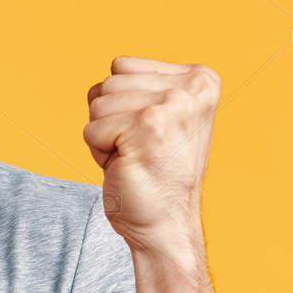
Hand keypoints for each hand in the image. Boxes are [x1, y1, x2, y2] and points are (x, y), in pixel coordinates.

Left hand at [83, 56, 219, 254]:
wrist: (167, 225)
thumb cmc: (158, 173)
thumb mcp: (162, 116)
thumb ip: (144, 86)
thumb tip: (114, 68)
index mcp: (201, 79)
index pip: (122, 66)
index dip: (121, 104)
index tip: (150, 134)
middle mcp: (192, 87)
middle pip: (107, 83)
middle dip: (110, 120)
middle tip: (140, 150)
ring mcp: (171, 105)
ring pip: (97, 104)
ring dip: (104, 136)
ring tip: (135, 158)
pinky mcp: (147, 126)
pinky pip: (91, 130)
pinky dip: (98, 153)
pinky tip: (128, 167)